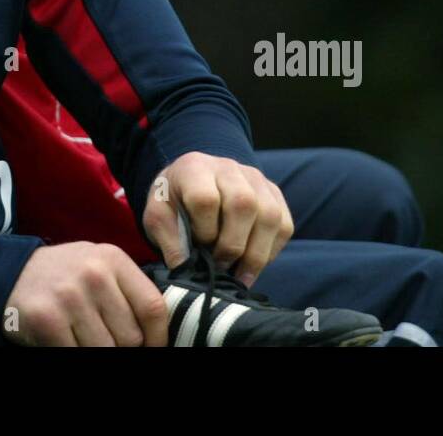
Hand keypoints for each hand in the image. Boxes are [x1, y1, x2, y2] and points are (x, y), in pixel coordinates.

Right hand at [4, 242, 168, 346]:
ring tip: (80, 335)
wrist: (11, 274)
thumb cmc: (64, 277)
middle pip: (131, 337)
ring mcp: (70, 296)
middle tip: (100, 335)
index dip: (157, 339)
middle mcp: (94, 273)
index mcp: (113, 259)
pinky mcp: (48, 319)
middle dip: (120, 346)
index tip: (150, 348)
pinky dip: (73, 353)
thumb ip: (128, 292)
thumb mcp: (99, 268)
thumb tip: (158, 335)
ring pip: (107, 351)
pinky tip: (64, 340)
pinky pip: (77, 355)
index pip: (153, 308)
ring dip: (95, 351)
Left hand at [142, 153, 292, 286]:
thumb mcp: (158, 217)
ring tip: (239, 274)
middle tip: (220, 266)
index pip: (206, 198)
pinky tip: (252, 261)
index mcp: (195, 167)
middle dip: (233, 245)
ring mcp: (256, 178)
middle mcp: (229, 167)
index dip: (204, 230)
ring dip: (255, 253)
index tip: (197, 246)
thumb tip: (187, 271)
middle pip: (244, 205)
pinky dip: (271, 251)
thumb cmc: (174, 202)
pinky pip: (284, 225)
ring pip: (270, 216)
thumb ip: (168, 240)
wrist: (191, 183)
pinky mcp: (274, 194)